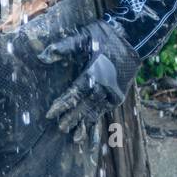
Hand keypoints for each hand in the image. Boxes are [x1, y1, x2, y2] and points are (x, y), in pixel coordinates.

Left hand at [38, 19, 139, 141]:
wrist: (133, 39)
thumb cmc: (104, 37)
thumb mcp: (84, 38)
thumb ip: (64, 47)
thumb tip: (42, 56)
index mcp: (95, 73)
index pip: (75, 92)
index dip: (63, 104)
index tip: (50, 114)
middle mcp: (105, 86)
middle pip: (86, 105)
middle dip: (73, 117)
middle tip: (61, 128)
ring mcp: (114, 93)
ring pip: (97, 111)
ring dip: (86, 124)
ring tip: (76, 139)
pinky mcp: (118, 96)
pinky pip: (105, 112)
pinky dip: (98, 123)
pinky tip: (92, 135)